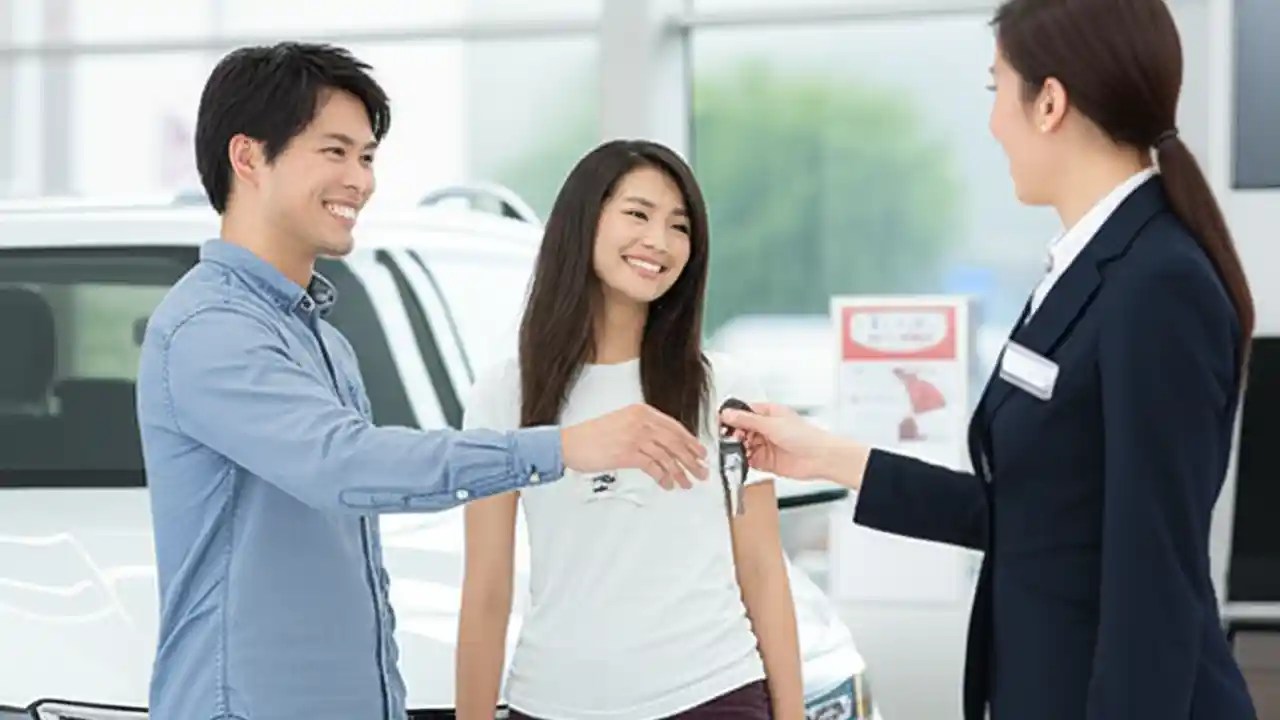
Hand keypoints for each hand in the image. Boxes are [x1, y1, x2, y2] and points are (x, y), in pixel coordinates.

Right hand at [561, 404, 708, 489]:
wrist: (569, 443)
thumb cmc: (591, 436)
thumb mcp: (621, 423)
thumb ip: (643, 429)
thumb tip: (664, 446)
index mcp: (641, 411)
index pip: (674, 427)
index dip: (690, 442)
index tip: (700, 453)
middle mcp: (640, 421)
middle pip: (675, 441)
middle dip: (691, 459)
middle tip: (701, 471)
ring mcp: (635, 437)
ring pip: (667, 456)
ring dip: (679, 472)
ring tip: (686, 483)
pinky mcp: (628, 453)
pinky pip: (653, 467)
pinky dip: (663, 477)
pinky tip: (667, 484)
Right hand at [720, 402, 869, 489]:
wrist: (819, 458)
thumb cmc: (805, 436)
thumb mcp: (772, 424)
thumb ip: (747, 420)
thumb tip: (727, 414)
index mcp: (768, 413)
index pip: (743, 412)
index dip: (730, 417)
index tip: (719, 422)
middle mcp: (765, 428)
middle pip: (740, 430)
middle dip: (732, 435)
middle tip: (727, 439)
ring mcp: (765, 445)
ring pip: (742, 446)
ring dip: (736, 449)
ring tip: (732, 451)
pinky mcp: (765, 461)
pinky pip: (748, 460)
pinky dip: (742, 461)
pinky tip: (739, 461)